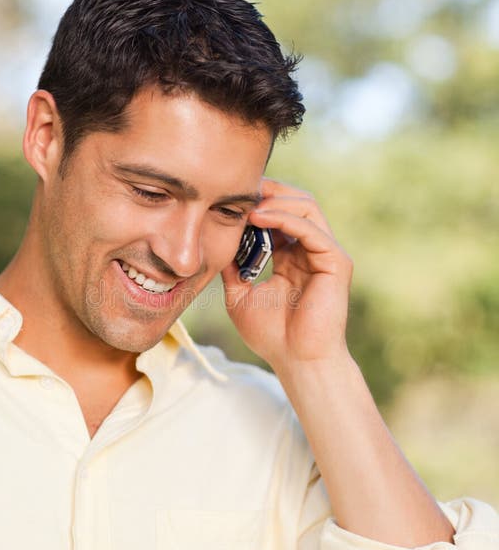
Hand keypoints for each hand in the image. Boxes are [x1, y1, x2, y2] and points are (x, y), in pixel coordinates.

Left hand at [220, 178, 352, 370]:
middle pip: (296, 201)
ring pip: (307, 206)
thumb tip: (213, 243)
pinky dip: (284, 218)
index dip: (258, 201)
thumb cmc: (273, 336)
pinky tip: (259, 218)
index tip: (230, 195)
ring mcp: (326, 254)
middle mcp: (311, 250)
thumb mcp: (240, 295)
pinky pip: (311, 229)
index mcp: (292, 257)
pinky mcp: (336, 262)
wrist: (297, 362)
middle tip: (239, 187)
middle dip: (269, 190)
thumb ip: (232, 268)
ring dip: (276, 200)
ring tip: (247, 204)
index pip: (279, 214)